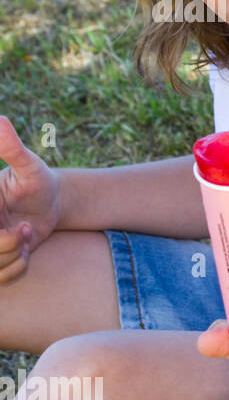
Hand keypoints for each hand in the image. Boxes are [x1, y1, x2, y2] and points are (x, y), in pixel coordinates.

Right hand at [0, 116, 60, 282]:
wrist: (53, 203)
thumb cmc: (39, 180)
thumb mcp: (28, 165)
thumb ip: (11, 148)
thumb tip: (0, 120)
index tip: (18, 224)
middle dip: (5, 245)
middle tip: (24, 228)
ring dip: (14, 256)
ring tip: (25, 233)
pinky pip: (2, 278)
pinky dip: (18, 267)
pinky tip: (24, 249)